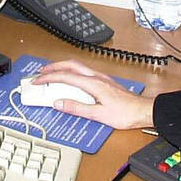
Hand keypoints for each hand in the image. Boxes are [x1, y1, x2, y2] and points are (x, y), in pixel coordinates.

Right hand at [34, 59, 155, 128]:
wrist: (142, 110)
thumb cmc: (125, 113)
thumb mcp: (98, 115)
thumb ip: (77, 108)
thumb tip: (60, 103)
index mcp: (93, 84)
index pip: (66, 76)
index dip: (49, 77)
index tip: (38, 80)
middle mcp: (96, 77)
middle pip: (71, 65)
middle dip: (54, 66)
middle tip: (41, 72)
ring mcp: (101, 78)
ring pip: (77, 66)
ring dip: (63, 68)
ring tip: (52, 74)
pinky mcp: (104, 82)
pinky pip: (84, 72)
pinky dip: (72, 72)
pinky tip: (70, 80)